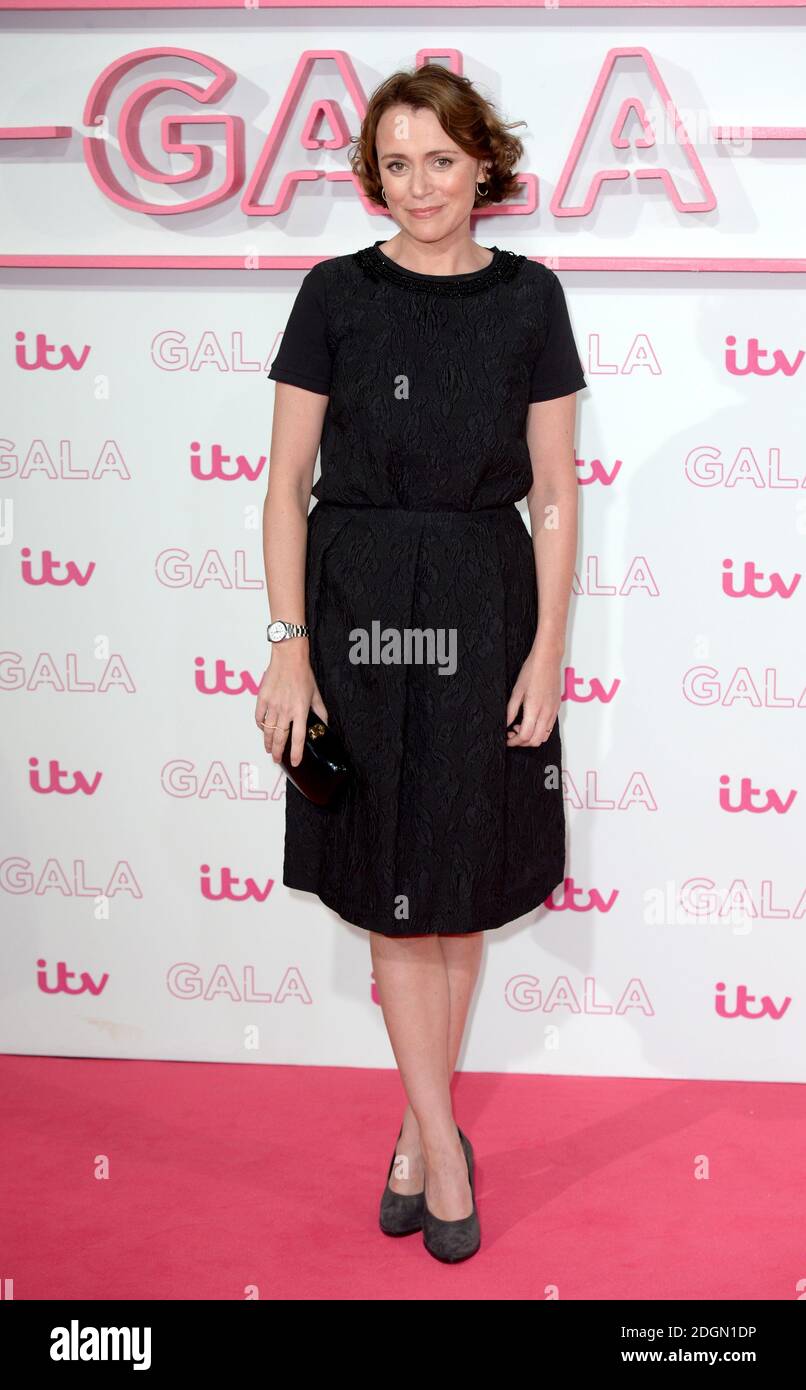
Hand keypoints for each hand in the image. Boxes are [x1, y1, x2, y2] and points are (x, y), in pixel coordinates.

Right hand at [254, 644, 327, 766]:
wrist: (288, 658)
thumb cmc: (303, 674)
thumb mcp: (316, 694)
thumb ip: (320, 712)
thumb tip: (324, 724)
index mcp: (300, 711)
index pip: (298, 738)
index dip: (296, 753)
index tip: (294, 762)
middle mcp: (286, 711)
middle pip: (280, 738)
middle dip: (277, 752)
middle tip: (277, 759)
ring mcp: (272, 705)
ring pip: (268, 731)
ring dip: (267, 742)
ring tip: (268, 749)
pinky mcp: (262, 699)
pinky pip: (259, 717)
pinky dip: (260, 726)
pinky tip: (263, 729)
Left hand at [505, 644, 561, 747]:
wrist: (548, 659)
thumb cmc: (531, 671)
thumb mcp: (516, 691)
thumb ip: (511, 710)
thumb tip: (506, 724)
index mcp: (534, 709)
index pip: (525, 735)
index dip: (514, 741)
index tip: (506, 739)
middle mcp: (546, 713)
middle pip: (535, 740)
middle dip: (522, 742)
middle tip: (511, 734)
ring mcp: (553, 711)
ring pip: (544, 736)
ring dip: (531, 737)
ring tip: (520, 727)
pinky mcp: (556, 708)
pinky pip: (549, 727)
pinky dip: (539, 731)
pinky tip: (530, 721)